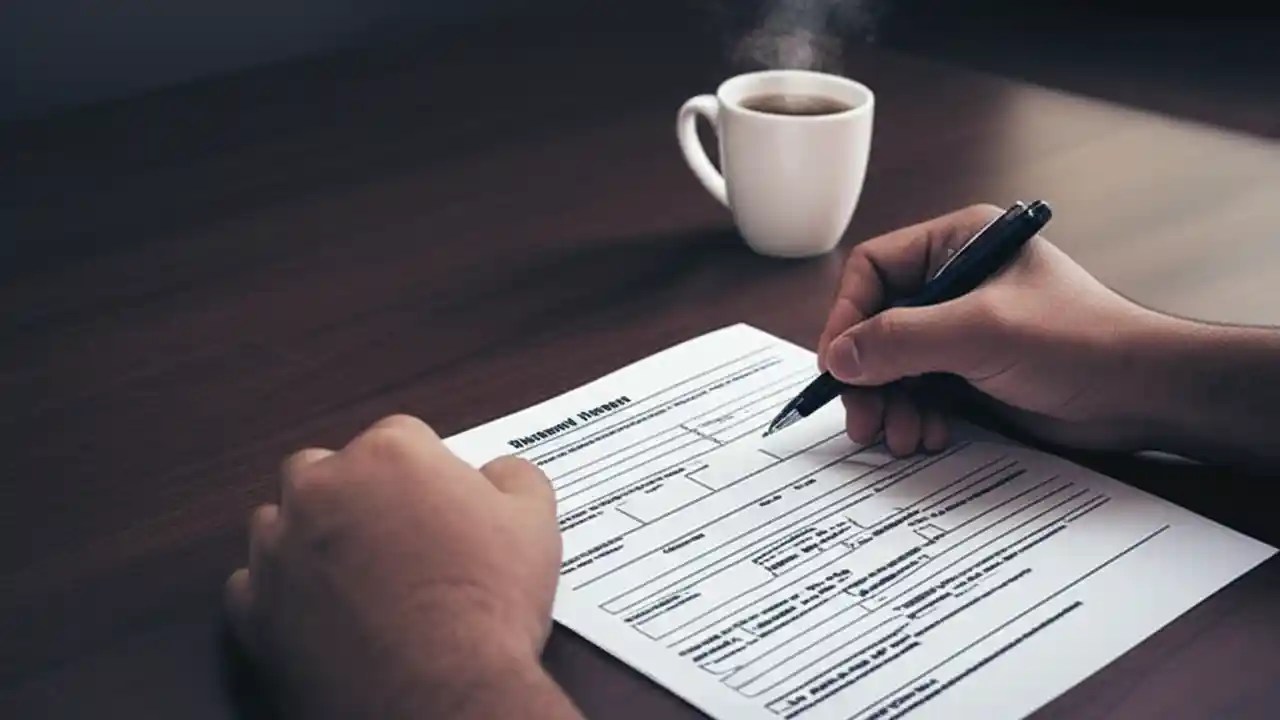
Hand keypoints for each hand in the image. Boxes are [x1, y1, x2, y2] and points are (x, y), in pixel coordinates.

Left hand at [225, 414, 578, 718]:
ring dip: (309, 538)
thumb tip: (500, 472)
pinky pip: (252, 584)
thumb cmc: (487, 606)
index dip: (424, 473)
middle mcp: (324, 488)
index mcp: (390, 455)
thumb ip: (514, 477)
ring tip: (356, 576)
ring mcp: (280, 547)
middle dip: (354, 494)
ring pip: (279, 521)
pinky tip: (321, 612)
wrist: (443, 694)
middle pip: (328, 468)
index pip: (401, 437)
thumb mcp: (534, 523)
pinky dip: (280, 593)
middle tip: (397, 538)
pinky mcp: (253, 608)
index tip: (439, 506)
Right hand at [818, 204, 1176, 455]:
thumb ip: (903, 339)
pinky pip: (919, 393)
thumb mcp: (982, 331)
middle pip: (876, 324)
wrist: (1142, 395)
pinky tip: (929, 437)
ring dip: (890, 405)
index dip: (847, 317)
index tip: (838, 365)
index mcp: (956, 245)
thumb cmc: (1078, 341)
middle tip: (863, 420)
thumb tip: (838, 358)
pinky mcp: (971, 373)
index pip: (873, 270)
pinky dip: (914, 417)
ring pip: (893, 366)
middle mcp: (952, 283)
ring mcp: (960, 330)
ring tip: (901, 437)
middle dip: (867, 376)